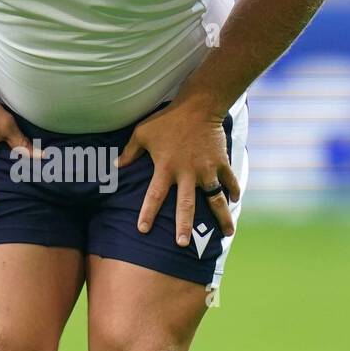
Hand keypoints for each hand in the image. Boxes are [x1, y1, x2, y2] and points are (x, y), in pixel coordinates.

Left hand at [116, 98, 240, 242]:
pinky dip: (233, 191)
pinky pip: (230, 181)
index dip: (147, 213)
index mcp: (166, 168)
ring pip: (215, 199)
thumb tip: (115, 167)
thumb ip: (129, 152)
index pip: (154, 196)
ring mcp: (207, 169)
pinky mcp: (221, 162)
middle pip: (185, 206)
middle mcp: (187, 173)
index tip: (143, 230)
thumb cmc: (167, 119)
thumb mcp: (142, 133)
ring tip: (227, 234)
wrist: (199, 105)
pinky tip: (234, 202)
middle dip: (183, 226)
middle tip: (182, 245)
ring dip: (221, 217)